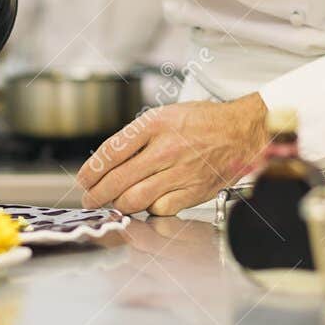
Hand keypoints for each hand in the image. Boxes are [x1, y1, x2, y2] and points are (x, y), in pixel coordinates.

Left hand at [78, 94, 268, 215]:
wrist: (242, 130)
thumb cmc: (203, 121)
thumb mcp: (164, 115)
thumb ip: (135, 137)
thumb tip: (106, 162)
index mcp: (154, 125)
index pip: (109, 153)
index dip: (90, 171)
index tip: (83, 180)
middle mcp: (165, 149)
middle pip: (117, 180)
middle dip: (96, 195)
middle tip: (89, 199)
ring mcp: (180, 172)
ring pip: (134, 199)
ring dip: (117, 205)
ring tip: (112, 204)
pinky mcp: (193, 191)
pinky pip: (159, 209)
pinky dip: (148, 209)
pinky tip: (145, 204)